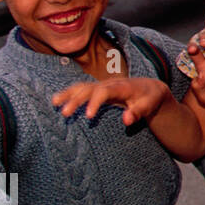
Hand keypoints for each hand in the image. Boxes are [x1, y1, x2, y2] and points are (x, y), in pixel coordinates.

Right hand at [52, 77, 171, 126]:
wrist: (149, 88)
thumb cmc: (149, 98)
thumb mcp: (149, 105)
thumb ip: (138, 112)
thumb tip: (126, 120)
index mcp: (121, 87)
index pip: (104, 91)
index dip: (95, 102)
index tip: (88, 116)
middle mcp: (109, 84)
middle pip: (89, 89)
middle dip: (76, 100)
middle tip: (65, 113)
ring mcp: (102, 85)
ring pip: (82, 86)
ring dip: (68, 94)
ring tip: (54, 103)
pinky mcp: (98, 89)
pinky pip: (81, 89)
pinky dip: (69, 93)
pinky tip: (56, 100)